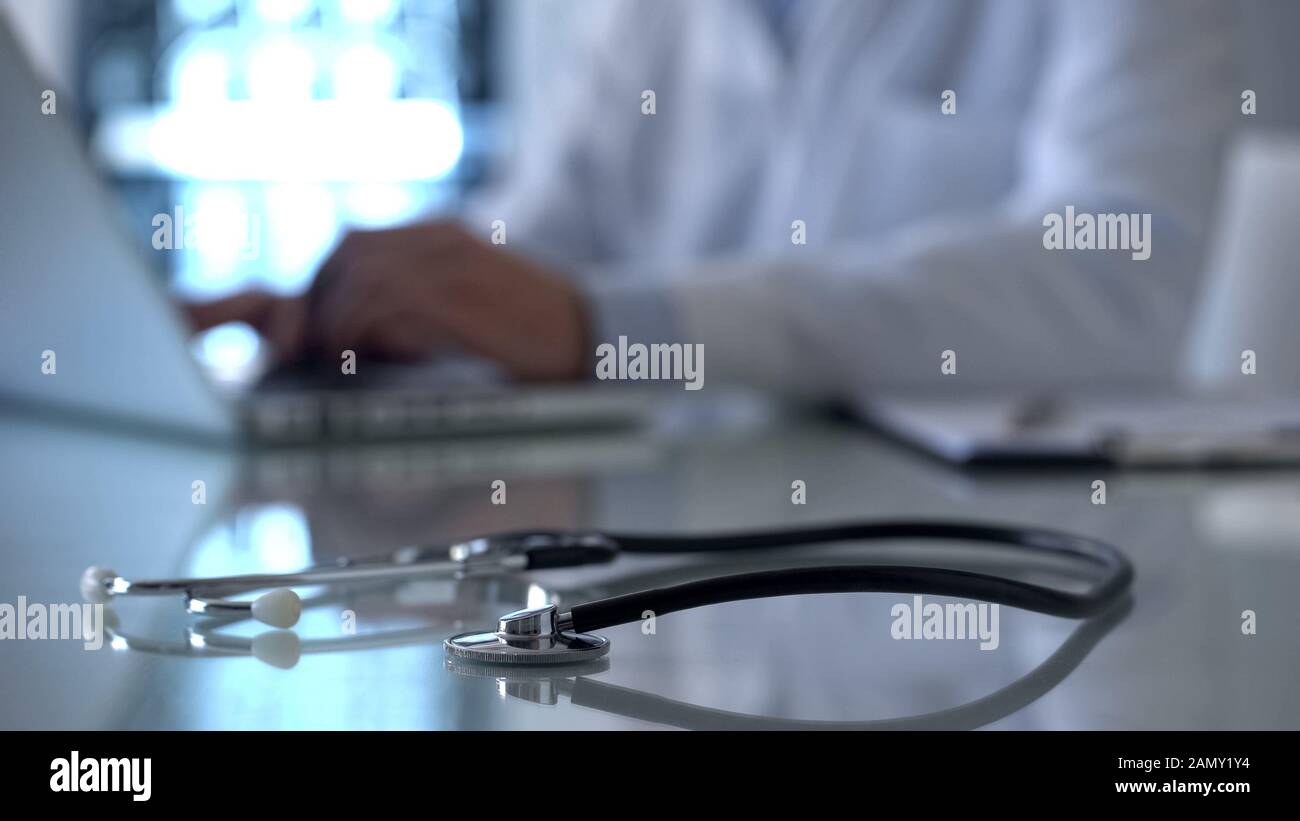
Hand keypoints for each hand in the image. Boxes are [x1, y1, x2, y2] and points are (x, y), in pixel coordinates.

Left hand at [183, 221, 591, 380]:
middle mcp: (442, 240)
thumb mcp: (466, 313)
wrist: (596, 336)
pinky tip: (370, 358)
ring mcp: (453, 263)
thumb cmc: (530, 336)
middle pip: (348, 253)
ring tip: (339, 359)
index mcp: (441, 236)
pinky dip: (368, 331)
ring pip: (362, 275)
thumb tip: (353, 340)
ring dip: (338, 321)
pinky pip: (392, 302)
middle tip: (305, 350)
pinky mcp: (462, 295)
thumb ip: (413, 313)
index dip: (319, 287)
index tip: (302, 332)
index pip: (355, 246)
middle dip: (317, 303)